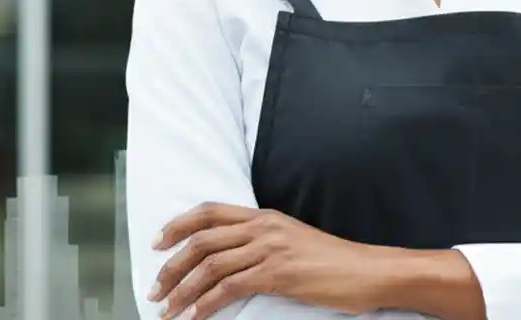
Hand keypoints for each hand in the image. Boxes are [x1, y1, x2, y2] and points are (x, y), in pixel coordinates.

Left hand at [146, 203, 385, 318]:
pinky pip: (229, 287)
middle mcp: (263, 227)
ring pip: (210, 265)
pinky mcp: (277, 273)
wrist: (366, 271)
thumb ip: (261, 244)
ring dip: (182, 290)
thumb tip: (228, 260)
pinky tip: (195, 317)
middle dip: (171, 266)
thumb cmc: (331, 263)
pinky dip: (206, 304)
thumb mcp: (292, 242)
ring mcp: (270, 249)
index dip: (178, 225)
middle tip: (154, 290)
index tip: (157, 244)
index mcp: (265, 216)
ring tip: (167, 310)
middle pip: (202, 240)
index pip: (210, 211)